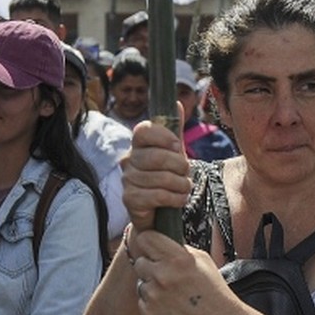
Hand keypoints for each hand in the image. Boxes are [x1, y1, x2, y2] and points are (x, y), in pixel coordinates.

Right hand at [122, 115, 190, 232]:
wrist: (157, 212)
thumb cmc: (165, 177)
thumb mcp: (173, 153)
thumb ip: (174, 130)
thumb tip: (177, 103)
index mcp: (138, 144)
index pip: (143, 130)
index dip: (163, 136)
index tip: (177, 146)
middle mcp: (129, 160)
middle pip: (156, 156)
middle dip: (179, 166)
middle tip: (186, 173)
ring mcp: (127, 180)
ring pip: (160, 178)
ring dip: (181, 185)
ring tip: (184, 188)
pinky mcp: (130, 199)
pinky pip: (157, 195)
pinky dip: (174, 199)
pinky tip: (178, 200)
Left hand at [130, 229, 242, 314]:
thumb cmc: (215, 293)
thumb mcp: (203, 261)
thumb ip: (180, 250)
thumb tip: (162, 241)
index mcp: (178, 258)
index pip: (145, 238)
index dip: (149, 243)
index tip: (154, 249)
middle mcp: (163, 275)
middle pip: (140, 261)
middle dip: (151, 267)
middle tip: (168, 277)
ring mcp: (154, 296)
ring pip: (141, 282)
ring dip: (152, 287)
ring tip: (172, 295)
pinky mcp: (150, 314)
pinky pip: (142, 302)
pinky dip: (152, 304)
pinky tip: (170, 307)